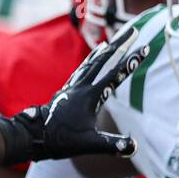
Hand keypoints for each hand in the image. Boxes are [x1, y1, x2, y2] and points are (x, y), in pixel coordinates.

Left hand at [0, 25, 146, 163]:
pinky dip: (89, 61)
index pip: (116, 74)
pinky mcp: (66, 91)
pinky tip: (91, 60)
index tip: (146, 47)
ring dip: (105, 51)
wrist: (32, 136)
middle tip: (135, 30)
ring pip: (91, 63)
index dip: (132, 61)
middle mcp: (82, 87)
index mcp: (90, 96)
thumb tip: (133, 147)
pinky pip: (81, 70)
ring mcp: (73, 87)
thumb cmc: (60, 140)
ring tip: (114, 42)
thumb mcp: (88, 144)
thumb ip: (111, 145)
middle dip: (121, 44)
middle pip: (104, 60)